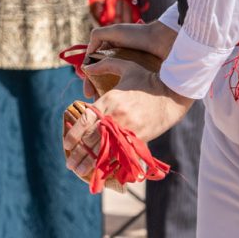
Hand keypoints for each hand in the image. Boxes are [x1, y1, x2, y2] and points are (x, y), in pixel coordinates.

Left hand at [63, 69, 192, 179]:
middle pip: (92, 139)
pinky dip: (113, 163)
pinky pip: (123, 153)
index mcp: (109, 100)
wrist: (172, 93)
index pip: (85, 120)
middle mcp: (116, 116)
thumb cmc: (147, 79)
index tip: (66, 144)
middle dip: (80, 153)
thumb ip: (104, 66)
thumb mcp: (125, 66)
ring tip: (81, 171)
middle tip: (70, 164)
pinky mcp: (140, 137)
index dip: (73, 135)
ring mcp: (128, 129)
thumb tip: (86, 67)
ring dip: (92, 162)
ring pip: (106, 149)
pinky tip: (104, 172)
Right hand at [75, 20, 176, 98]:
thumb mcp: (115, 31)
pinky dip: (121, 94)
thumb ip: (97, 36)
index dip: (88, 77)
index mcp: (111, 51)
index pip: (94, 65)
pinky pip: (128, 87)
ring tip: (103, 103)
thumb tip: (88, 55)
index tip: (87, 90)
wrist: (165, 41)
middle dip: (94, 88)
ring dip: (105, 93)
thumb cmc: (140, 35)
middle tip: (92, 98)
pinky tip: (117, 102)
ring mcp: (130, 70)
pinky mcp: (141, 78)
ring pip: (113, 84)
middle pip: (101, 77)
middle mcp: (119, 61)